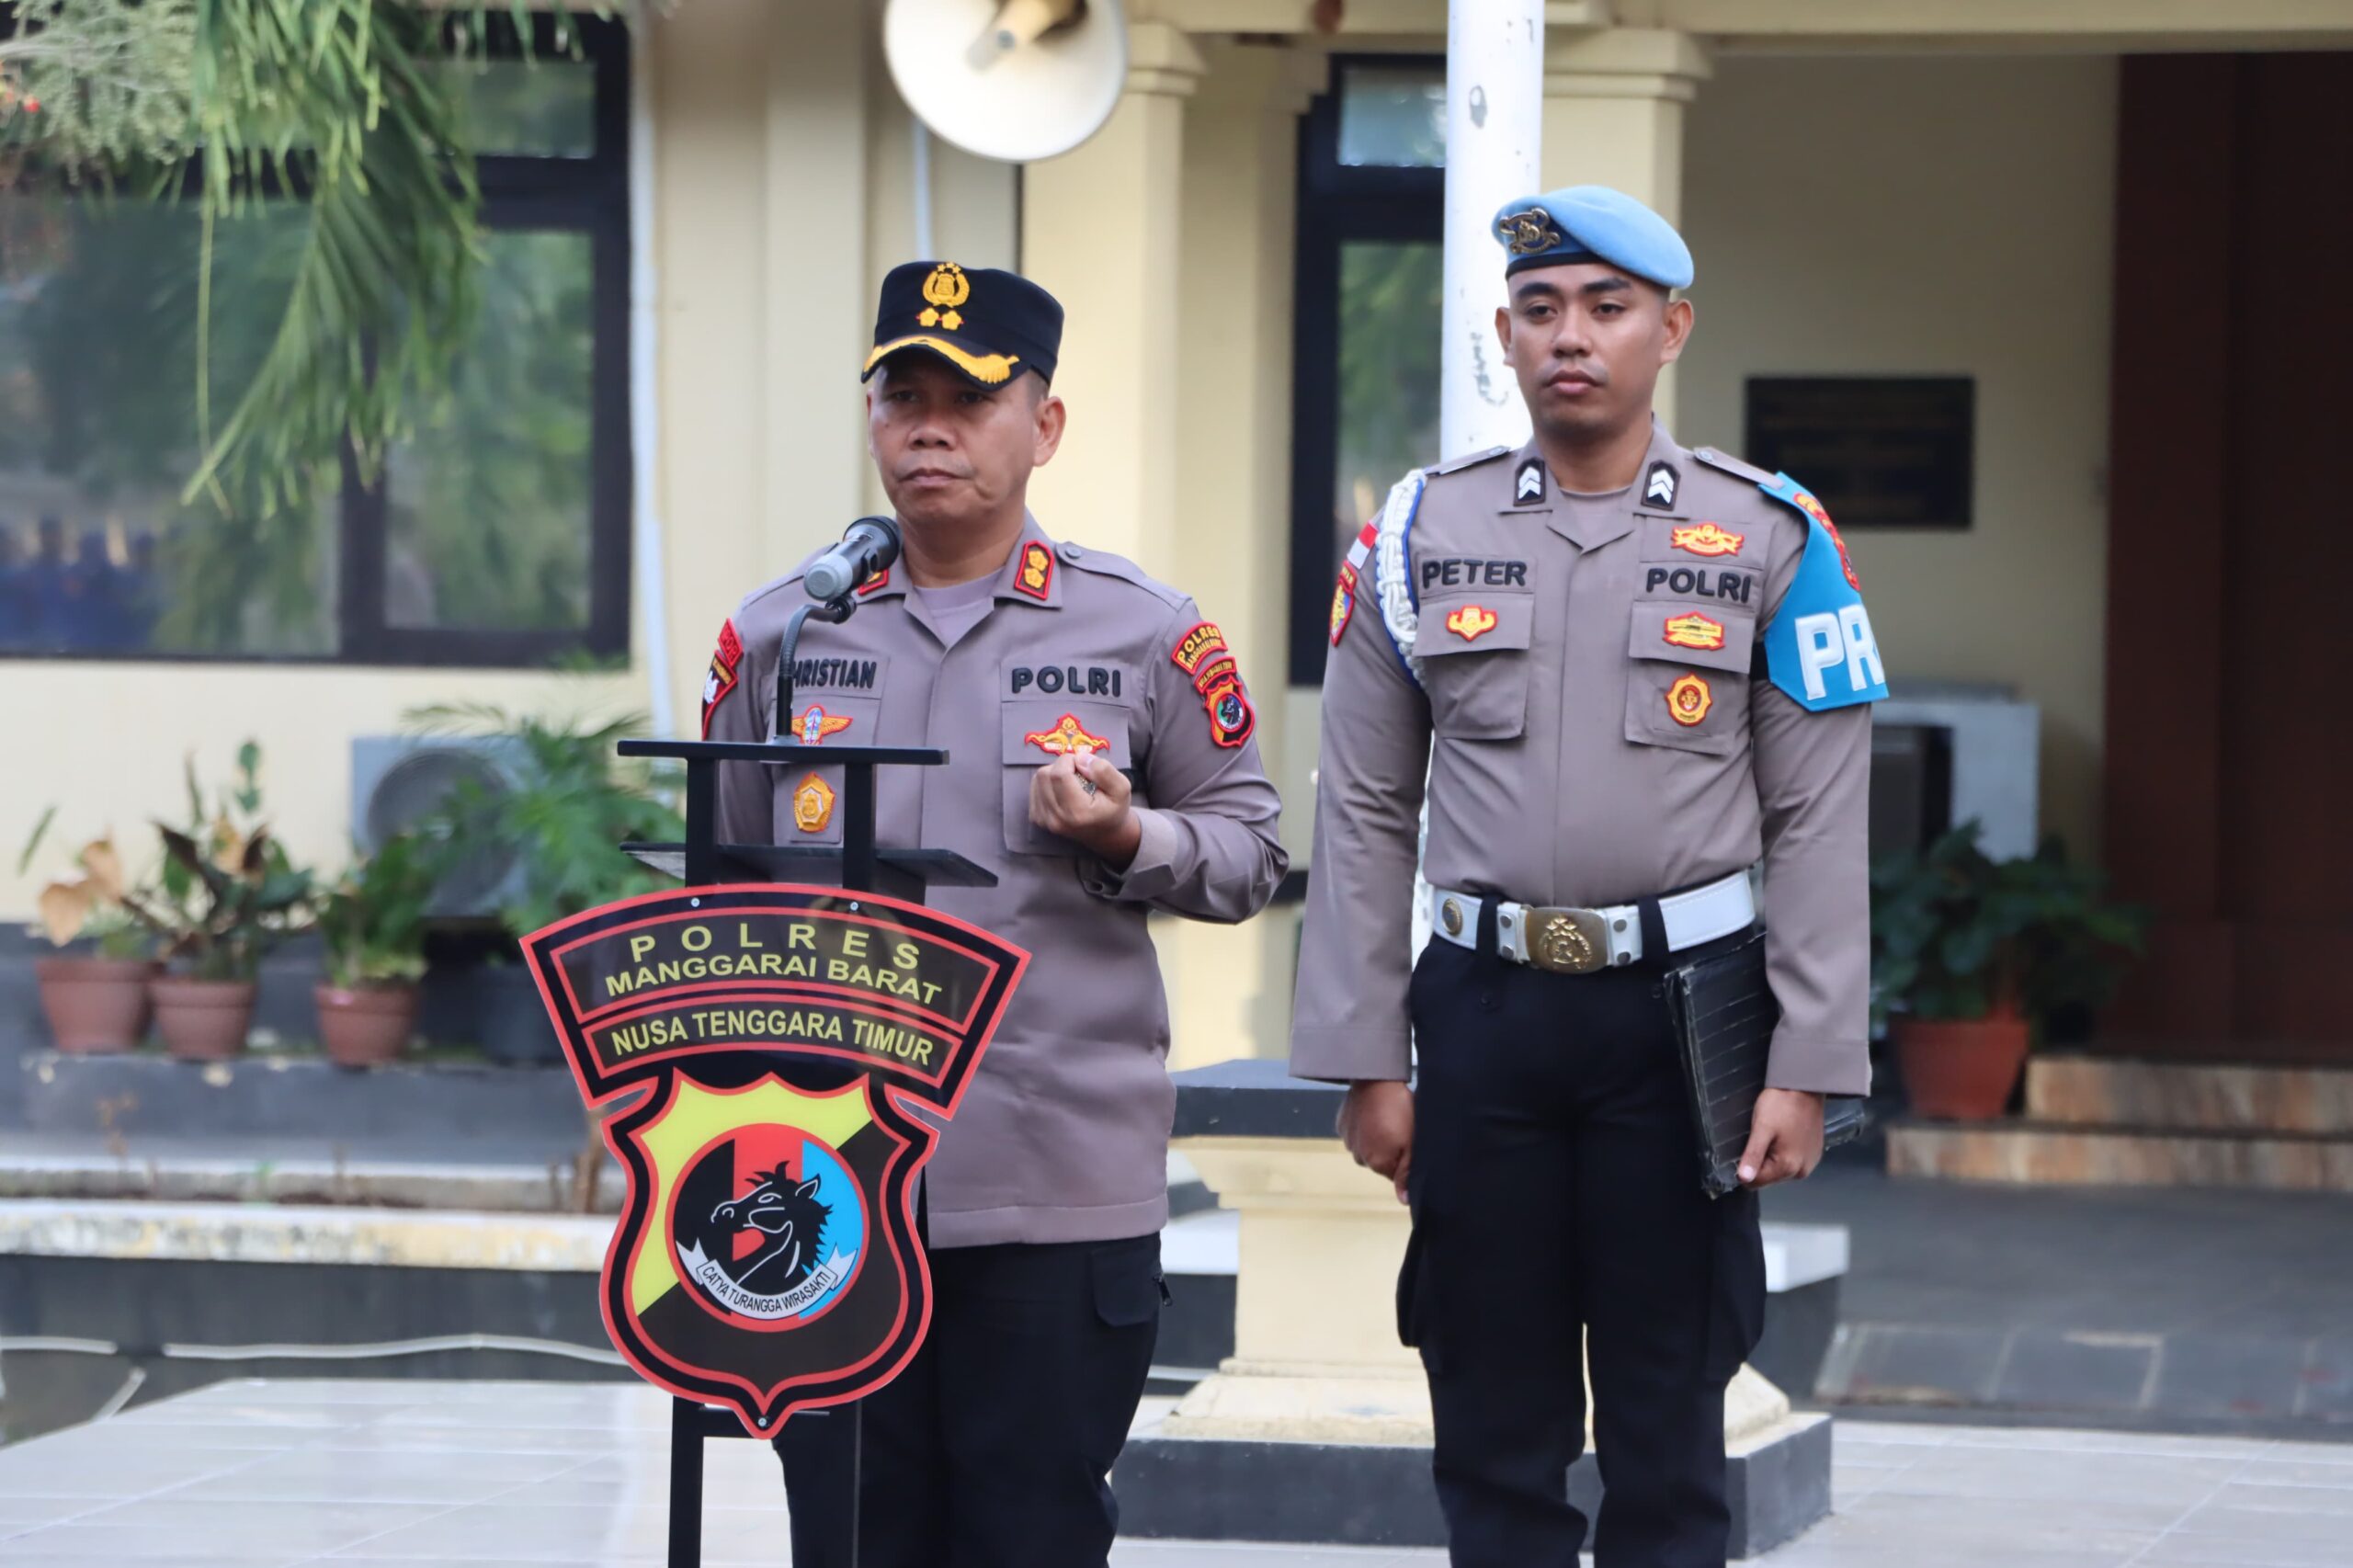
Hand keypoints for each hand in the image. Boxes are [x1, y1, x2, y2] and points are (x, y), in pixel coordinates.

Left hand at [1028, 748, 1139, 865]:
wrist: (1104, 834)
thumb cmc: (1114, 809)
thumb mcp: (1122, 787)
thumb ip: (1104, 771)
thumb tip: (1080, 758)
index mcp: (1077, 812)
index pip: (1059, 774)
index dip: (1070, 760)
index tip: (1084, 766)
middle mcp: (1056, 819)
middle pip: (1045, 775)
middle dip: (1062, 765)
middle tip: (1079, 773)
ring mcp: (1044, 821)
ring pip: (1038, 779)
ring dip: (1054, 773)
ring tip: (1071, 782)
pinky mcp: (1037, 818)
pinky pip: (1035, 788)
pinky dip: (1047, 782)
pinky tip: (1062, 789)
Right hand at [1337, 1079, 1415, 1204]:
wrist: (1375, 1078)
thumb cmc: (1399, 1111)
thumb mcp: (1411, 1142)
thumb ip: (1407, 1174)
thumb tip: (1404, 1202)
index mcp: (1377, 1164)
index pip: (1394, 1174)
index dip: (1404, 1160)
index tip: (1408, 1141)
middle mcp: (1359, 1158)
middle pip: (1380, 1161)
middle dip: (1390, 1149)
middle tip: (1400, 1127)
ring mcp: (1348, 1140)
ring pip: (1367, 1148)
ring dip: (1377, 1138)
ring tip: (1387, 1118)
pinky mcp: (1341, 1124)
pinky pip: (1356, 1133)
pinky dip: (1364, 1127)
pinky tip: (1373, 1113)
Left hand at [1739, 1088, 1825, 1188]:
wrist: (1805, 1085)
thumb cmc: (1782, 1104)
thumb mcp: (1761, 1128)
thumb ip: (1752, 1155)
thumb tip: (1743, 1179)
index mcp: (1788, 1167)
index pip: (1755, 1183)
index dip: (1745, 1167)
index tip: (1747, 1147)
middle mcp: (1802, 1170)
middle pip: (1768, 1178)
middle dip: (1760, 1161)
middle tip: (1762, 1137)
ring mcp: (1810, 1162)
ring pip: (1779, 1170)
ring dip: (1772, 1156)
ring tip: (1774, 1133)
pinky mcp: (1814, 1153)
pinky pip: (1791, 1161)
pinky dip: (1784, 1151)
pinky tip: (1783, 1134)